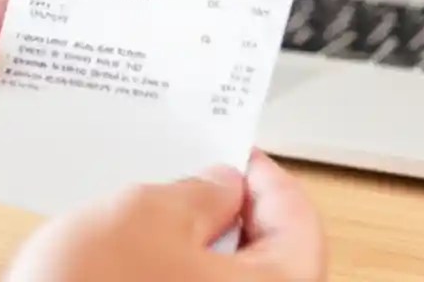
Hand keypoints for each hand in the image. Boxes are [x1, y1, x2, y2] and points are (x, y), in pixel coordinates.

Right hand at [5, 152, 325, 281]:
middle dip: (223, 213)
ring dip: (187, 249)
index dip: (263, 175)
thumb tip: (220, 188)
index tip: (233, 153)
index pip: (298, 219)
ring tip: (143, 221)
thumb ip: (200, 191)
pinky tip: (124, 262)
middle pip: (265, 256)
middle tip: (187, 180)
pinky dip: (165, 278)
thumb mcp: (148, 213)